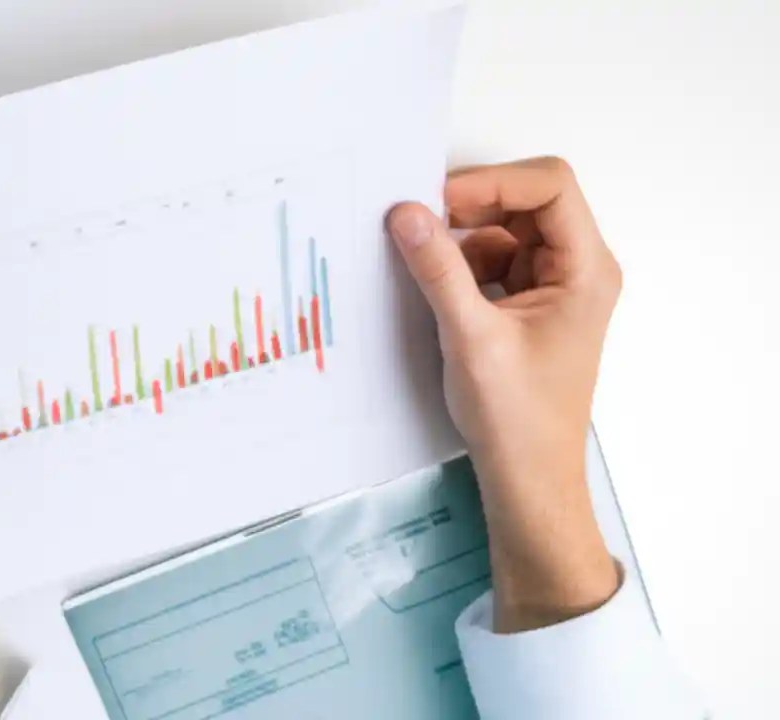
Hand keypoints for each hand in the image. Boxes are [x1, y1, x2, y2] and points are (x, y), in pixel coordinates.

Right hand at [388, 157, 620, 632]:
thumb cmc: (515, 418)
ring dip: (461, 234)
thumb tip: (405, 212)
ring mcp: (554, 285)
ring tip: (417, 253)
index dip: (494, 181)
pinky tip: (431, 281)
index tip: (437, 200)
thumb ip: (439, 270)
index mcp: (586, 270)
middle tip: (418, 219)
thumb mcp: (471, 337)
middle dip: (472, 203)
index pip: (551, 187)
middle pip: (529, 200)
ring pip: (506, 228)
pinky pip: (494, 259)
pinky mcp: (528, 303)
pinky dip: (460, 262)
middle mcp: (578, 268)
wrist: (528, 479)